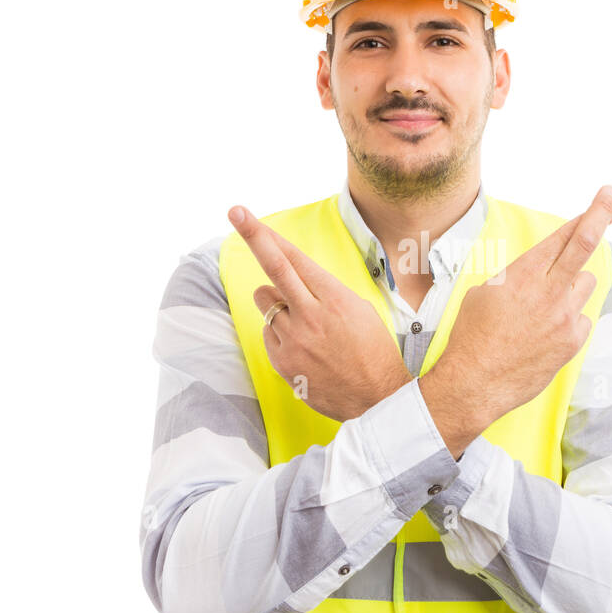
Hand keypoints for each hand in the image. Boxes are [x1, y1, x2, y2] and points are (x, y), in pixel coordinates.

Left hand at [228, 205, 411, 421]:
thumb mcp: (361, 311)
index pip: (294, 258)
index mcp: (335, 298)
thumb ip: (326, 292)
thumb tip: (295, 278)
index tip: (245, 215)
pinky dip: (280, 331)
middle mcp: (311, 315)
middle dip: (253, 236)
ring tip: (302, 317)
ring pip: (266, 302)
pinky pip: (269, 332)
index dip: (267, 234)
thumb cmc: (373, 352)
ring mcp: (293, 340)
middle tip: (235, 212)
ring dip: (276, 300)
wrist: (376, 400)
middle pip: (273, 268)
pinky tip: (304, 345)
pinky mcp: (282, 361)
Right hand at [419, 186, 611, 454]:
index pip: (564, 235)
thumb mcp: (484, 292)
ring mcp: (565, 317)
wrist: (475, 382)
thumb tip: (536, 271)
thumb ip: (516, 276)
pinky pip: (581, 317)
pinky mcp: (573, 342)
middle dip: (603, 216)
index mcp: (524, 273)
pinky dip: (568, 318)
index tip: (605, 199)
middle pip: (585, 244)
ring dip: (571, 284)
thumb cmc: (472, 336)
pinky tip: (545, 331)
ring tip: (544, 304)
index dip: (588, 213)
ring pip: (584, 283)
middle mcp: (549, 291)